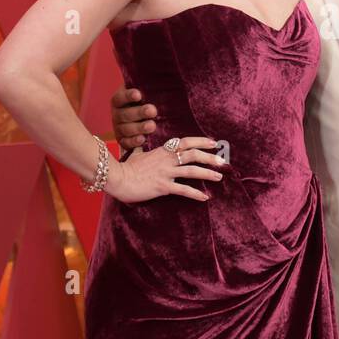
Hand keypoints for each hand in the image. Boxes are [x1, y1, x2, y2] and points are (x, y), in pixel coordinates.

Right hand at [105, 135, 224, 203]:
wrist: (116, 177)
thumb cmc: (124, 168)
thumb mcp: (136, 155)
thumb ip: (142, 151)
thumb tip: (140, 147)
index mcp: (162, 151)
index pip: (186, 142)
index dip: (201, 141)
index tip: (214, 142)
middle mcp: (166, 159)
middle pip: (193, 154)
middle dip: (210, 158)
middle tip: (223, 162)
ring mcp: (165, 172)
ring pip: (192, 171)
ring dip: (208, 174)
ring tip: (219, 177)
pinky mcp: (163, 186)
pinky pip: (183, 190)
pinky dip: (196, 194)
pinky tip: (205, 197)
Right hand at [110, 86, 155, 150]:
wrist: (148, 119)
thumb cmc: (150, 101)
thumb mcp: (148, 91)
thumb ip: (151, 85)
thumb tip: (165, 74)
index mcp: (120, 100)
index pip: (120, 97)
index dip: (128, 96)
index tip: (139, 94)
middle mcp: (117, 114)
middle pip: (124, 114)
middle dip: (139, 112)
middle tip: (153, 110)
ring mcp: (119, 128)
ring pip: (126, 129)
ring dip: (139, 128)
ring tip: (152, 126)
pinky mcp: (124, 141)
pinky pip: (126, 143)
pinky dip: (134, 142)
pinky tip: (143, 139)